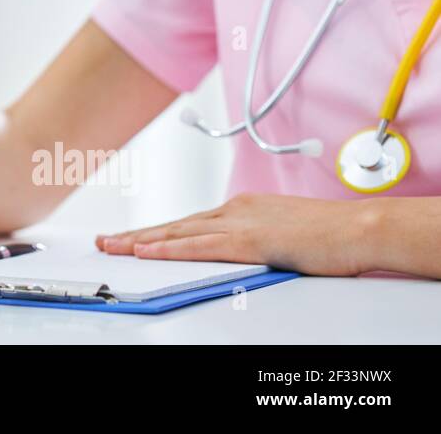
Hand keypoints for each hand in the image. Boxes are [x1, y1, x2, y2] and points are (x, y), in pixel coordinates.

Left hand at [95, 193, 371, 275]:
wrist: (358, 227)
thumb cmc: (331, 234)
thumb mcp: (282, 235)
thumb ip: (256, 243)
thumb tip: (242, 255)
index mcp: (242, 209)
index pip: (189, 223)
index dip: (158, 232)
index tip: (133, 238)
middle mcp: (234, 211)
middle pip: (174, 225)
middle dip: (137, 235)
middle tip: (105, 240)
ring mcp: (239, 224)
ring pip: (177, 232)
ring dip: (141, 240)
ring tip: (112, 247)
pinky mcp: (248, 241)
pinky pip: (198, 246)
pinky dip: (168, 247)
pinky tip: (145, 250)